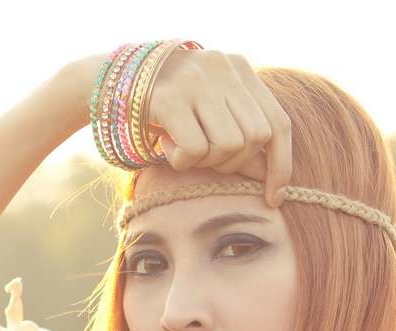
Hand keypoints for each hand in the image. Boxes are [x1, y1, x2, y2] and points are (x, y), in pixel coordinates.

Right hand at [143, 49, 293, 207]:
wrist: (115, 82)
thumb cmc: (171, 106)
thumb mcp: (210, 114)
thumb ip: (240, 135)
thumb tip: (267, 177)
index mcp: (240, 68)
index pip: (278, 122)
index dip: (281, 164)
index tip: (274, 196)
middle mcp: (223, 68)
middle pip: (255, 137)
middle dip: (234, 162)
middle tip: (205, 157)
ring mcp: (196, 80)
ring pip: (228, 145)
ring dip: (206, 161)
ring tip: (183, 147)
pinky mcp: (169, 98)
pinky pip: (195, 150)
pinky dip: (181, 160)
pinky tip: (166, 144)